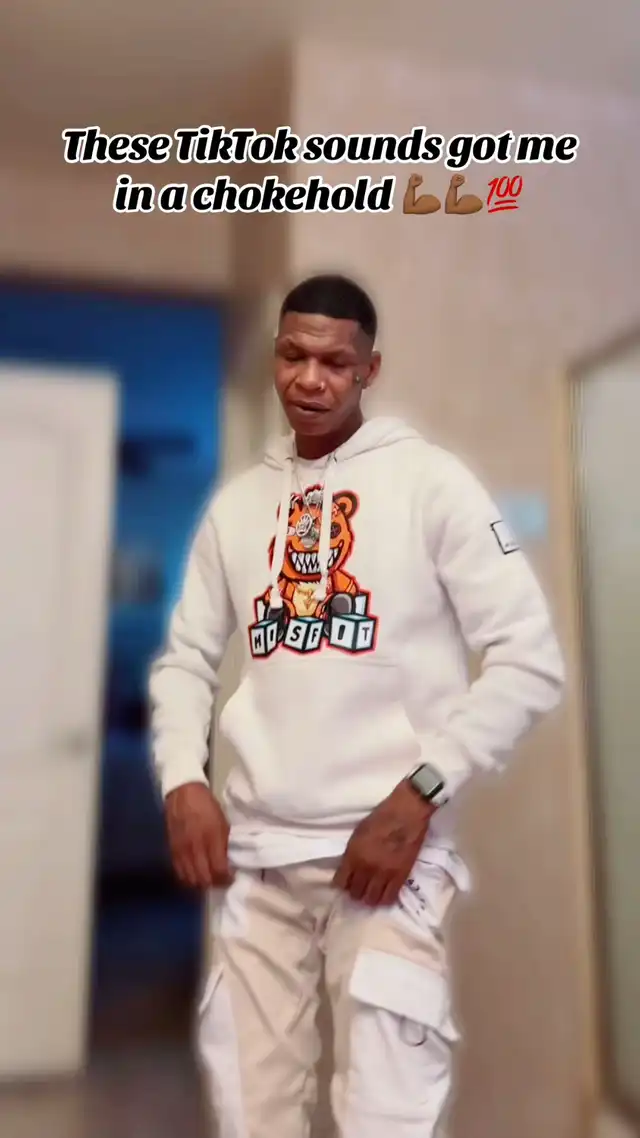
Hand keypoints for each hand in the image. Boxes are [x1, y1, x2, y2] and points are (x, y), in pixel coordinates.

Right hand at [165, 782, 233, 890]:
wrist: (182, 793)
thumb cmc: (206, 805)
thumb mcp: (222, 821)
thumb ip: (224, 844)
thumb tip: (228, 862)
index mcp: (211, 836)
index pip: (218, 869)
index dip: (226, 879)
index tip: (231, 878)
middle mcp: (195, 846)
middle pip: (203, 879)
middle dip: (214, 884)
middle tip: (220, 881)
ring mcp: (182, 850)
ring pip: (190, 879)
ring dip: (200, 883)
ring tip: (208, 878)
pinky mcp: (172, 850)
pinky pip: (179, 872)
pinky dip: (188, 877)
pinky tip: (195, 874)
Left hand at [333, 781, 435, 906]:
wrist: (407, 812)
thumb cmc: (381, 817)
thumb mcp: (358, 833)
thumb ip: (352, 853)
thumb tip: (348, 868)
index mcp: (353, 854)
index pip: (341, 882)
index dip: (341, 885)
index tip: (344, 884)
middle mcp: (366, 867)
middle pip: (355, 893)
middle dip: (354, 892)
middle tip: (358, 888)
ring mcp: (384, 873)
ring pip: (371, 899)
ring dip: (368, 898)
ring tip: (370, 892)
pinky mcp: (401, 876)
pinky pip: (389, 897)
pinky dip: (384, 899)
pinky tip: (382, 894)